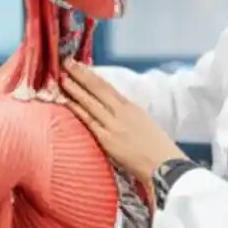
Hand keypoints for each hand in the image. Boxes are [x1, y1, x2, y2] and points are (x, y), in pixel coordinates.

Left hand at [61, 58, 186, 181]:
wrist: (164, 164)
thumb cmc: (158, 147)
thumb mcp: (144, 123)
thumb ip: (127, 115)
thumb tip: (111, 110)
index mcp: (132, 107)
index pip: (107, 87)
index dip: (92, 75)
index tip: (79, 65)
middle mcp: (122, 112)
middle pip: (98, 90)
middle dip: (81, 75)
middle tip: (66, 63)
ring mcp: (113, 125)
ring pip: (90, 103)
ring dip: (75, 90)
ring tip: (62, 79)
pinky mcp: (107, 140)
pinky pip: (89, 121)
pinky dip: (77, 110)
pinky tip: (67, 102)